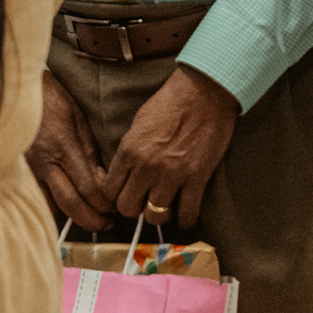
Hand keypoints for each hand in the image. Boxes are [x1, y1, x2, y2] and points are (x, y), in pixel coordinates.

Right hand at [27, 70, 113, 228]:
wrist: (16, 89)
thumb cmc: (51, 98)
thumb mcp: (77, 119)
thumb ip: (89, 151)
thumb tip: (102, 180)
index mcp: (63, 148)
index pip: (89, 188)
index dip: (105, 204)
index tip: (115, 208)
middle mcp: (45, 163)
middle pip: (71, 205)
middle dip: (93, 220)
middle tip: (107, 224)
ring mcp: (30, 169)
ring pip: (52, 206)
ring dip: (73, 217)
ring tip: (89, 219)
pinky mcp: (20, 170)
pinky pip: (38, 197)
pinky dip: (53, 208)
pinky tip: (64, 209)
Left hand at [104, 65, 238, 235]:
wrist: (203, 92)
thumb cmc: (170, 102)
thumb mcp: (138, 124)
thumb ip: (130, 151)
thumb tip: (126, 173)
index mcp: (128, 151)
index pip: (110, 190)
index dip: (116, 197)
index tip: (125, 195)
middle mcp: (146, 167)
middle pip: (128, 208)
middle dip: (134, 210)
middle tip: (143, 204)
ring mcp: (172, 174)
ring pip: (155, 216)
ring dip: (159, 215)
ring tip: (164, 208)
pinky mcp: (196, 178)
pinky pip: (188, 212)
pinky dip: (186, 220)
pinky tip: (186, 217)